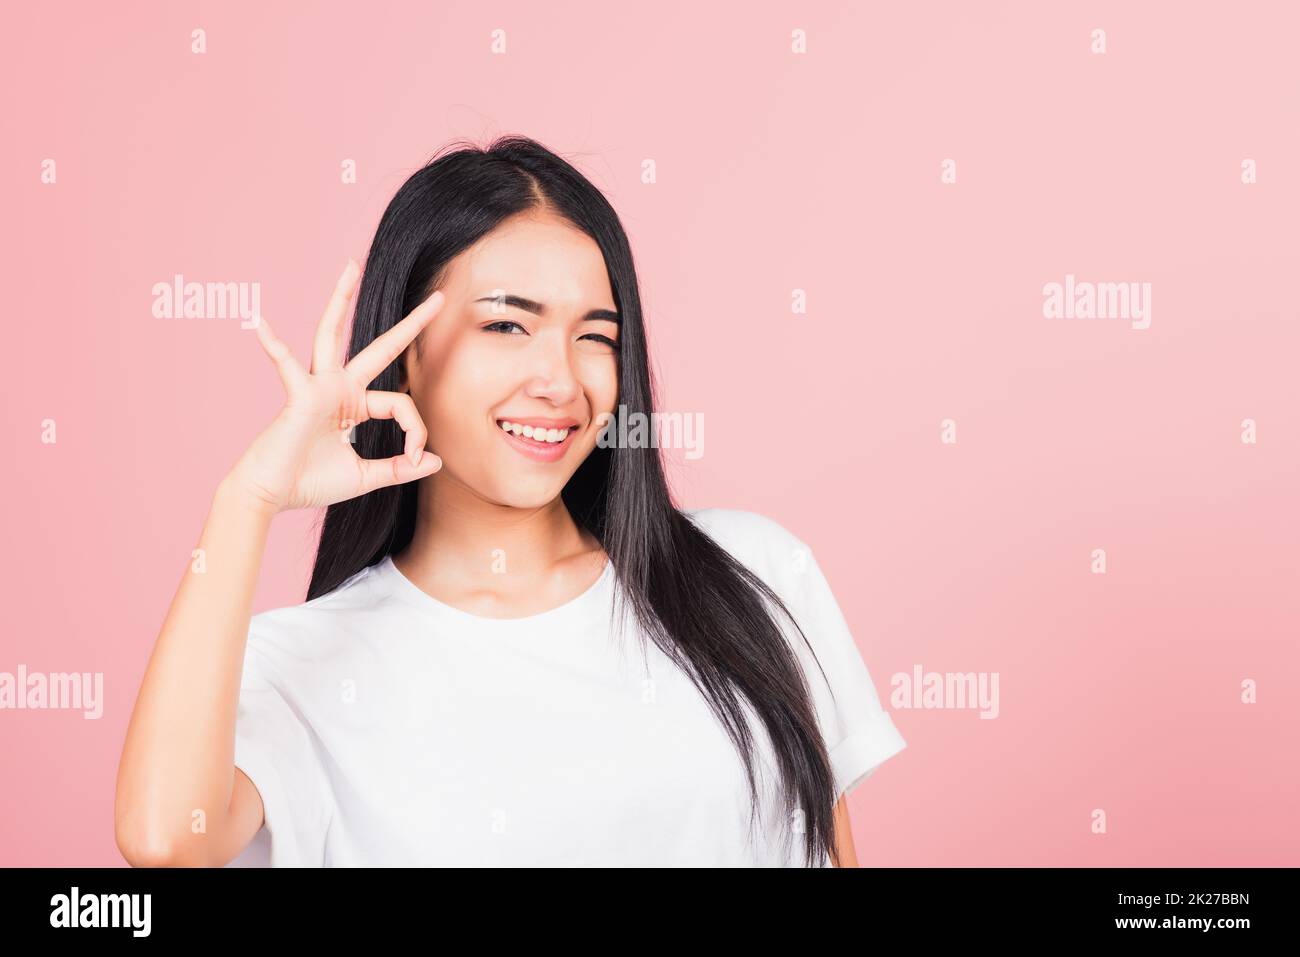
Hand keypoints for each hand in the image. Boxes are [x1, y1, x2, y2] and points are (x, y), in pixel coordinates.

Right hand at [225, 259, 444, 512]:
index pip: (402, 404)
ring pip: (330, 334)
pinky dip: (273, 345)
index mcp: (355, 405)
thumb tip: (436, 461)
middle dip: (411, 324)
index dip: (415, 430)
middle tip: (439, 298)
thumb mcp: (366, 476)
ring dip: (340, 301)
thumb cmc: (311, 483)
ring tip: (350, 268)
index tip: (413, 457)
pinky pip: (286, 365)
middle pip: (381, 348)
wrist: (272, 495)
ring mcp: (318, 386)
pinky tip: (260, 324)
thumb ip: (399, 469)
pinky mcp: (298, 394)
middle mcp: (339, 388)